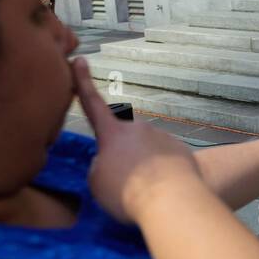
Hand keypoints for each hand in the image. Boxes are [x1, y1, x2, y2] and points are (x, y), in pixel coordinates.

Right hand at [71, 56, 205, 224]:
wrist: (171, 199)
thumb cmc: (127, 192)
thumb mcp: (97, 181)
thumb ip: (100, 165)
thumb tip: (112, 161)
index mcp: (112, 133)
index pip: (92, 103)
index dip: (82, 82)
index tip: (79, 60)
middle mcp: (137, 128)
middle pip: (124, 139)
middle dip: (123, 156)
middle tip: (125, 182)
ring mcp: (161, 136)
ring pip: (146, 151)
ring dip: (144, 167)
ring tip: (145, 191)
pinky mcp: (179, 149)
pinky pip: (165, 160)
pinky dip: (162, 172)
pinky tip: (163, 189)